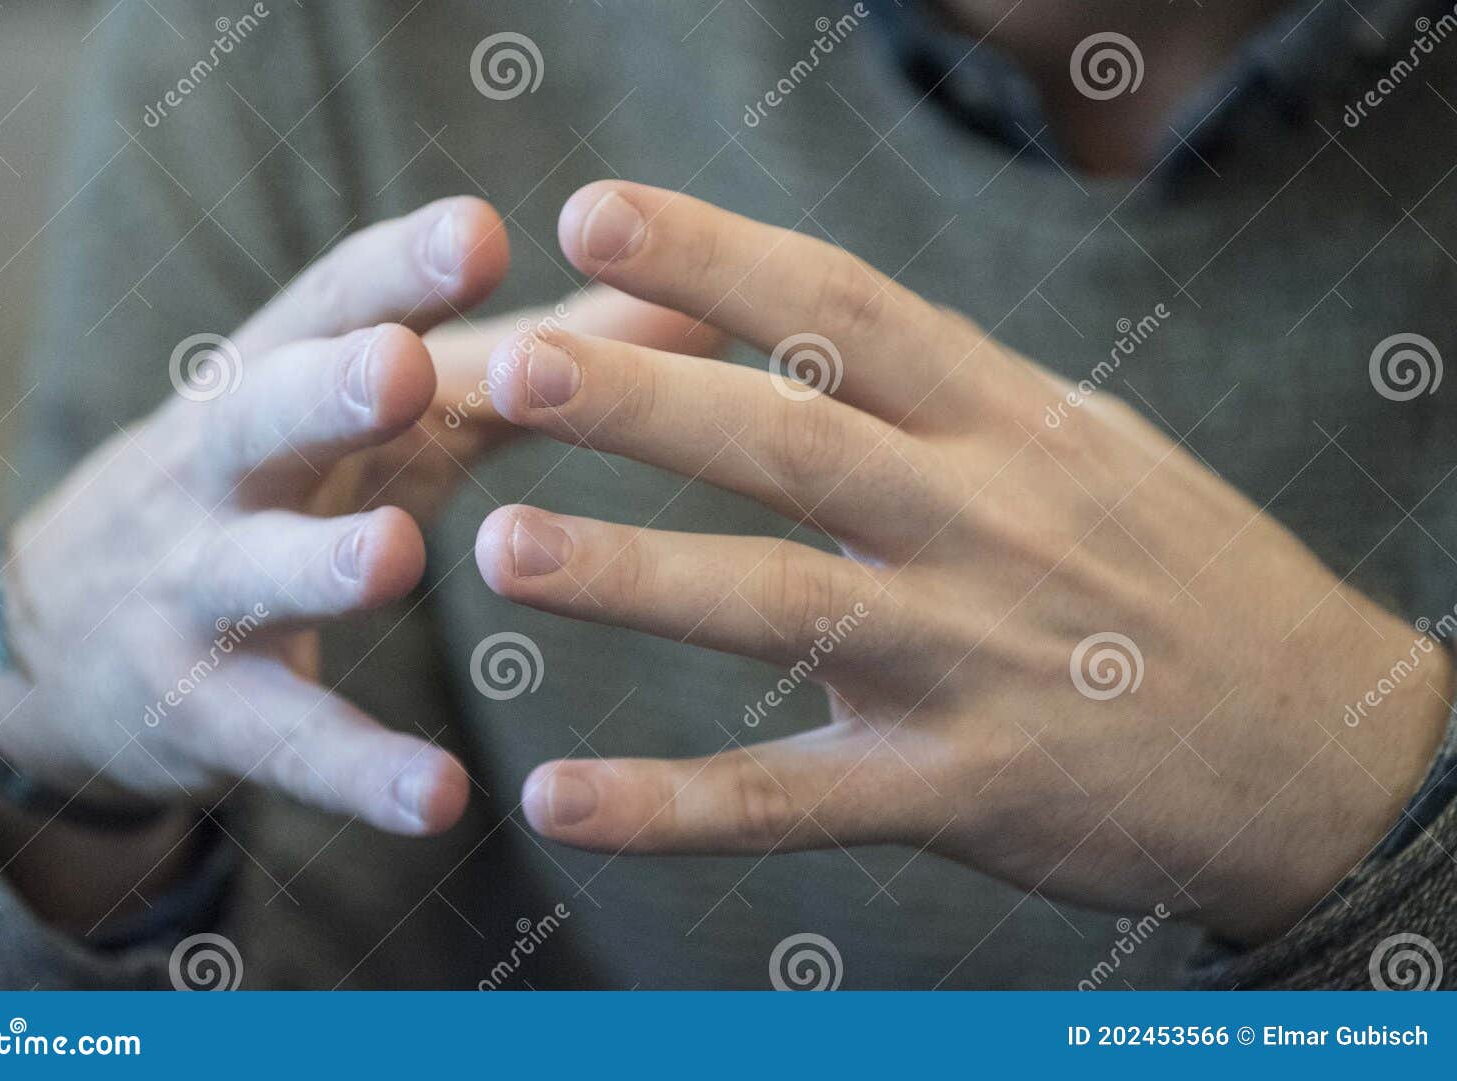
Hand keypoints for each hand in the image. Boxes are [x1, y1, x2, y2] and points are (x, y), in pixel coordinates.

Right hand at [0, 193, 708, 840]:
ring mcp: (197, 589)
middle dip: (328, 389)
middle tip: (404, 367)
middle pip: (260, 414)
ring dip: (319, 564)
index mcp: (277, 377)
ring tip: (396, 555)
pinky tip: (438, 799)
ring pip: (252, 572)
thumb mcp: (384, 416)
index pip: (328, 304)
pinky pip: (283, 741)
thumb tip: (700, 304)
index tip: (474, 231)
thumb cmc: (284, 484)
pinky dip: (356, 771)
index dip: (395, 269)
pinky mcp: (202, 709)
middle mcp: (221, 470)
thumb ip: (529, 365)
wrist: (69, 633)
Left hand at [475, 181, 1453, 943]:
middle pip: (791, 442)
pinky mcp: (960, 790)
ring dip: (633, 576)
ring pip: (779, 606)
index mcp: (1006, 423)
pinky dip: (671, 806)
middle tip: (514, 365)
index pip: (843, 309)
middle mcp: (981, 524)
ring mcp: (969, 660)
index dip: (711, 253)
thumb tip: (791, 311)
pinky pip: (792, 800)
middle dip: (646, 399)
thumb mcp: (1079, 443)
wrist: (1315, 747)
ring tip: (504, 548)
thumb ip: (940, 389)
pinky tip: (559, 800)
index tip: (590, 214)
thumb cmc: (1180, 574)